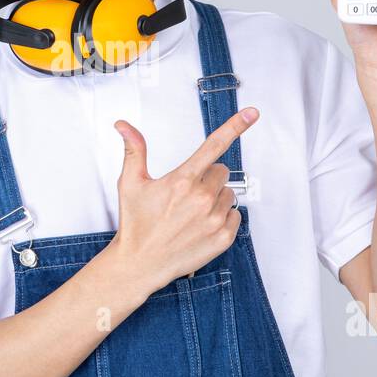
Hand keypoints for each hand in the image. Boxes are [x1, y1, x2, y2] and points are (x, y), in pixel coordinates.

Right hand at [108, 106, 258, 294]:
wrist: (140, 264)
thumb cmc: (136, 224)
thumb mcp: (130, 183)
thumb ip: (134, 150)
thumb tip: (123, 125)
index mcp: (182, 181)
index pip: (213, 146)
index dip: (235, 126)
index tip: (252, 113)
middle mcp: (202, 199)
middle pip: (221, 171)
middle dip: (207, 177)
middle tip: (185, 194)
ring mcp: (214, 220)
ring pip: (228, 194)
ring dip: (215, 198)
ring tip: (191, 213)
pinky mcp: (223, 238)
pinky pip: (235, 215)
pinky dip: (222, 217)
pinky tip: (201, 225)